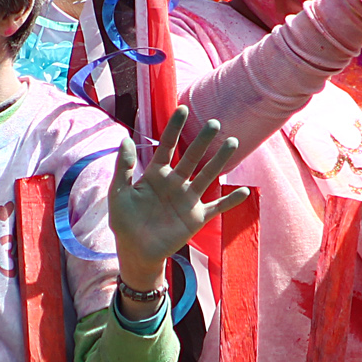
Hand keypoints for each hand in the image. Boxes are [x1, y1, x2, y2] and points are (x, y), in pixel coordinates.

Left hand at [108, 109, 251, 291]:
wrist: (136, 252)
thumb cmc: (124, 221)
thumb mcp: (118, 193)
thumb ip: (123, 167)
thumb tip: (125, 139)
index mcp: (156, 175)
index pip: (167, 147)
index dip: (174, 129)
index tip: (182, 109)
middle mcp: (175, 183)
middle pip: (192, 158)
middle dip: (202, 141)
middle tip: (214, 123)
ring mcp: (188, 200)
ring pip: (207, 176)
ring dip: (220, 161)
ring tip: (233, 143)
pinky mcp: (197, 218)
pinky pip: (216, 207)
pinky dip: (230, 201)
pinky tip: (244, 191)